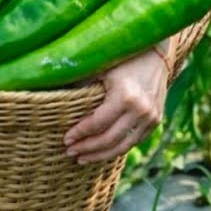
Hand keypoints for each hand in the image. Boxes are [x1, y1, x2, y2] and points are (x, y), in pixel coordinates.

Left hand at [62, 47, 168, 164]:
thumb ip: (82, 86)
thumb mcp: (99, 67)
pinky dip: (117, 148)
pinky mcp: (156, 120)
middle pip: (110, 139)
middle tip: (70, 152)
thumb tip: (54, 101)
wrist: (154, 51)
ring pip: (123, 145)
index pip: (98, 123)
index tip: (66, 140)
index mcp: (125, 95)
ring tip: (83, 158)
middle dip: (88, 148)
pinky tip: (102, 150)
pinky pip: (134, 141)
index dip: (80, 134)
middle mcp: (141, 109)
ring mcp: (151, 116)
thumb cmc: (121, 57)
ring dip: (101, 154)